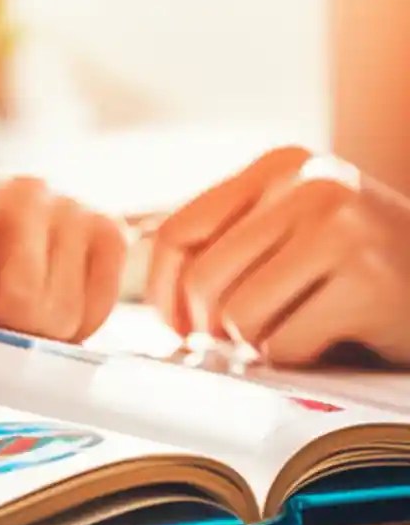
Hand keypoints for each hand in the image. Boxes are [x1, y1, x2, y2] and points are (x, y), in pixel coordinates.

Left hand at [0, 168, 126, 375]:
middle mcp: (24, 189)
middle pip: (19, 299)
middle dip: (0, 330)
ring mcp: (73, 206)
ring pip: (62, 313)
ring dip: (37, 334)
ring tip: (19, 309)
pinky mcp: (110, 229)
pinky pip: (98, 309)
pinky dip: (74, 327)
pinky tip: (53, 303)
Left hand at [148, 146, 409, 366]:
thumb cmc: (362, 270)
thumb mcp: (292, 233)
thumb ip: (227, 244)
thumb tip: (155, 294)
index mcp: (281, 166)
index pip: (179, 232)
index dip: (165, 291)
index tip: (180, 323)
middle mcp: (312, 184)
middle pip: (204, 280)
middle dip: (215, 327)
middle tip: (248, 337)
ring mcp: (344, 228)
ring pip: (240, 316)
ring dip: (262, 342)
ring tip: (301, 328)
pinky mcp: (368, 281)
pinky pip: (285, 344)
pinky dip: (300, 358)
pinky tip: (337, 338)